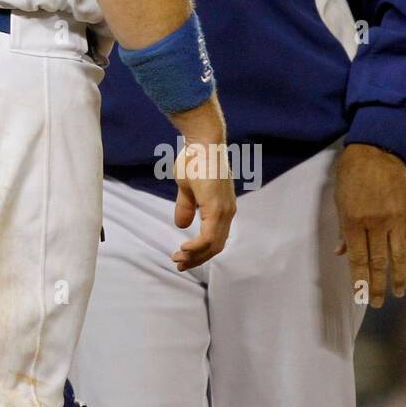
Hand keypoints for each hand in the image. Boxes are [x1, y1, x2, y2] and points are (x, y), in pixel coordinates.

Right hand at [173, 140, 235, 270]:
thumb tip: (182, 224)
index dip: (199, 251)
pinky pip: (209, 236)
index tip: (182, 256)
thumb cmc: (194, 159)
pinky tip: (184, 249)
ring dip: (195, 255)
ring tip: (178, 258)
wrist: (202, 142)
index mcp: (222, 209)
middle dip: (196, 258)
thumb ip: (186, 206)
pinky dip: (197, 246)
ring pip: (213, 244)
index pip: (215, 239)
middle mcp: (227, 212)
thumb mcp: (187, 187)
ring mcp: (224, 211)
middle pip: (215, 246)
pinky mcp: (217, 208)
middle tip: (179, 264)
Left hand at [335, 143, 405, 306]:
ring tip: (398, 293)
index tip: (361, 297)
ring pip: (399, 255)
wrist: (377, 151)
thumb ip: (343, 229)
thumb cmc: (351, 175)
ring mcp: (396, 218)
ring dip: (399, 277)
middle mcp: (376, 222)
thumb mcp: (338, 200)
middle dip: (379, 285)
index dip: (360, 280)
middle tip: (379, 303)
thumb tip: (342, 253)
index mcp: (354, 220)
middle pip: (379, 261)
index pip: (358, 258)